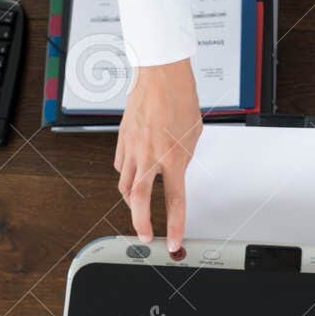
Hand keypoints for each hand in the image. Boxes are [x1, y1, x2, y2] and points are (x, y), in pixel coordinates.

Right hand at [115, 58, 201, 250]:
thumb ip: (184, 157)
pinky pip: (121, 165)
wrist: (161, 74)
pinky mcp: (122, 139)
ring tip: (138, 210)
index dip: (175, 226)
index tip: (174, 241)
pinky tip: (132, 176)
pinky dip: (126, 176)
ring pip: (124, 185)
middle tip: (145, 236)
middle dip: (140, 224)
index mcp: (173, 157)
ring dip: (131, 202)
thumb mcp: (194, 134)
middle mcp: (150, 156)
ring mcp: (132, 148)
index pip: (174, 201)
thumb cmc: (180, 97)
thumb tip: (176, 170)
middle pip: (137, 200)